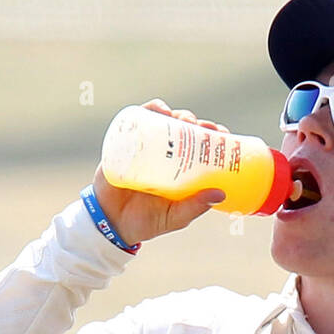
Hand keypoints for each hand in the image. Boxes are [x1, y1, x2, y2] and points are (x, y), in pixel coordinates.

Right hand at [94, 98, 227, 246]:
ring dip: (179, 115)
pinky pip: (139, 119)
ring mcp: (146, 147)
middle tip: (205, 127)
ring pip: (165, 121)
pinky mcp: (127, 142)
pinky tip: (162, 111)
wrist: (111, 224)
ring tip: (185, 120)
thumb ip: (194, 207)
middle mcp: (165, 155)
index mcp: (180, 171)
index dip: (213, 136)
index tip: (222, 134)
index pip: (200, 147)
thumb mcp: (174, 217)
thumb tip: (220, 193)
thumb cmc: (145, 222)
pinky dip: (152, 110)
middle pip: (184, 130)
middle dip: (198, 123)